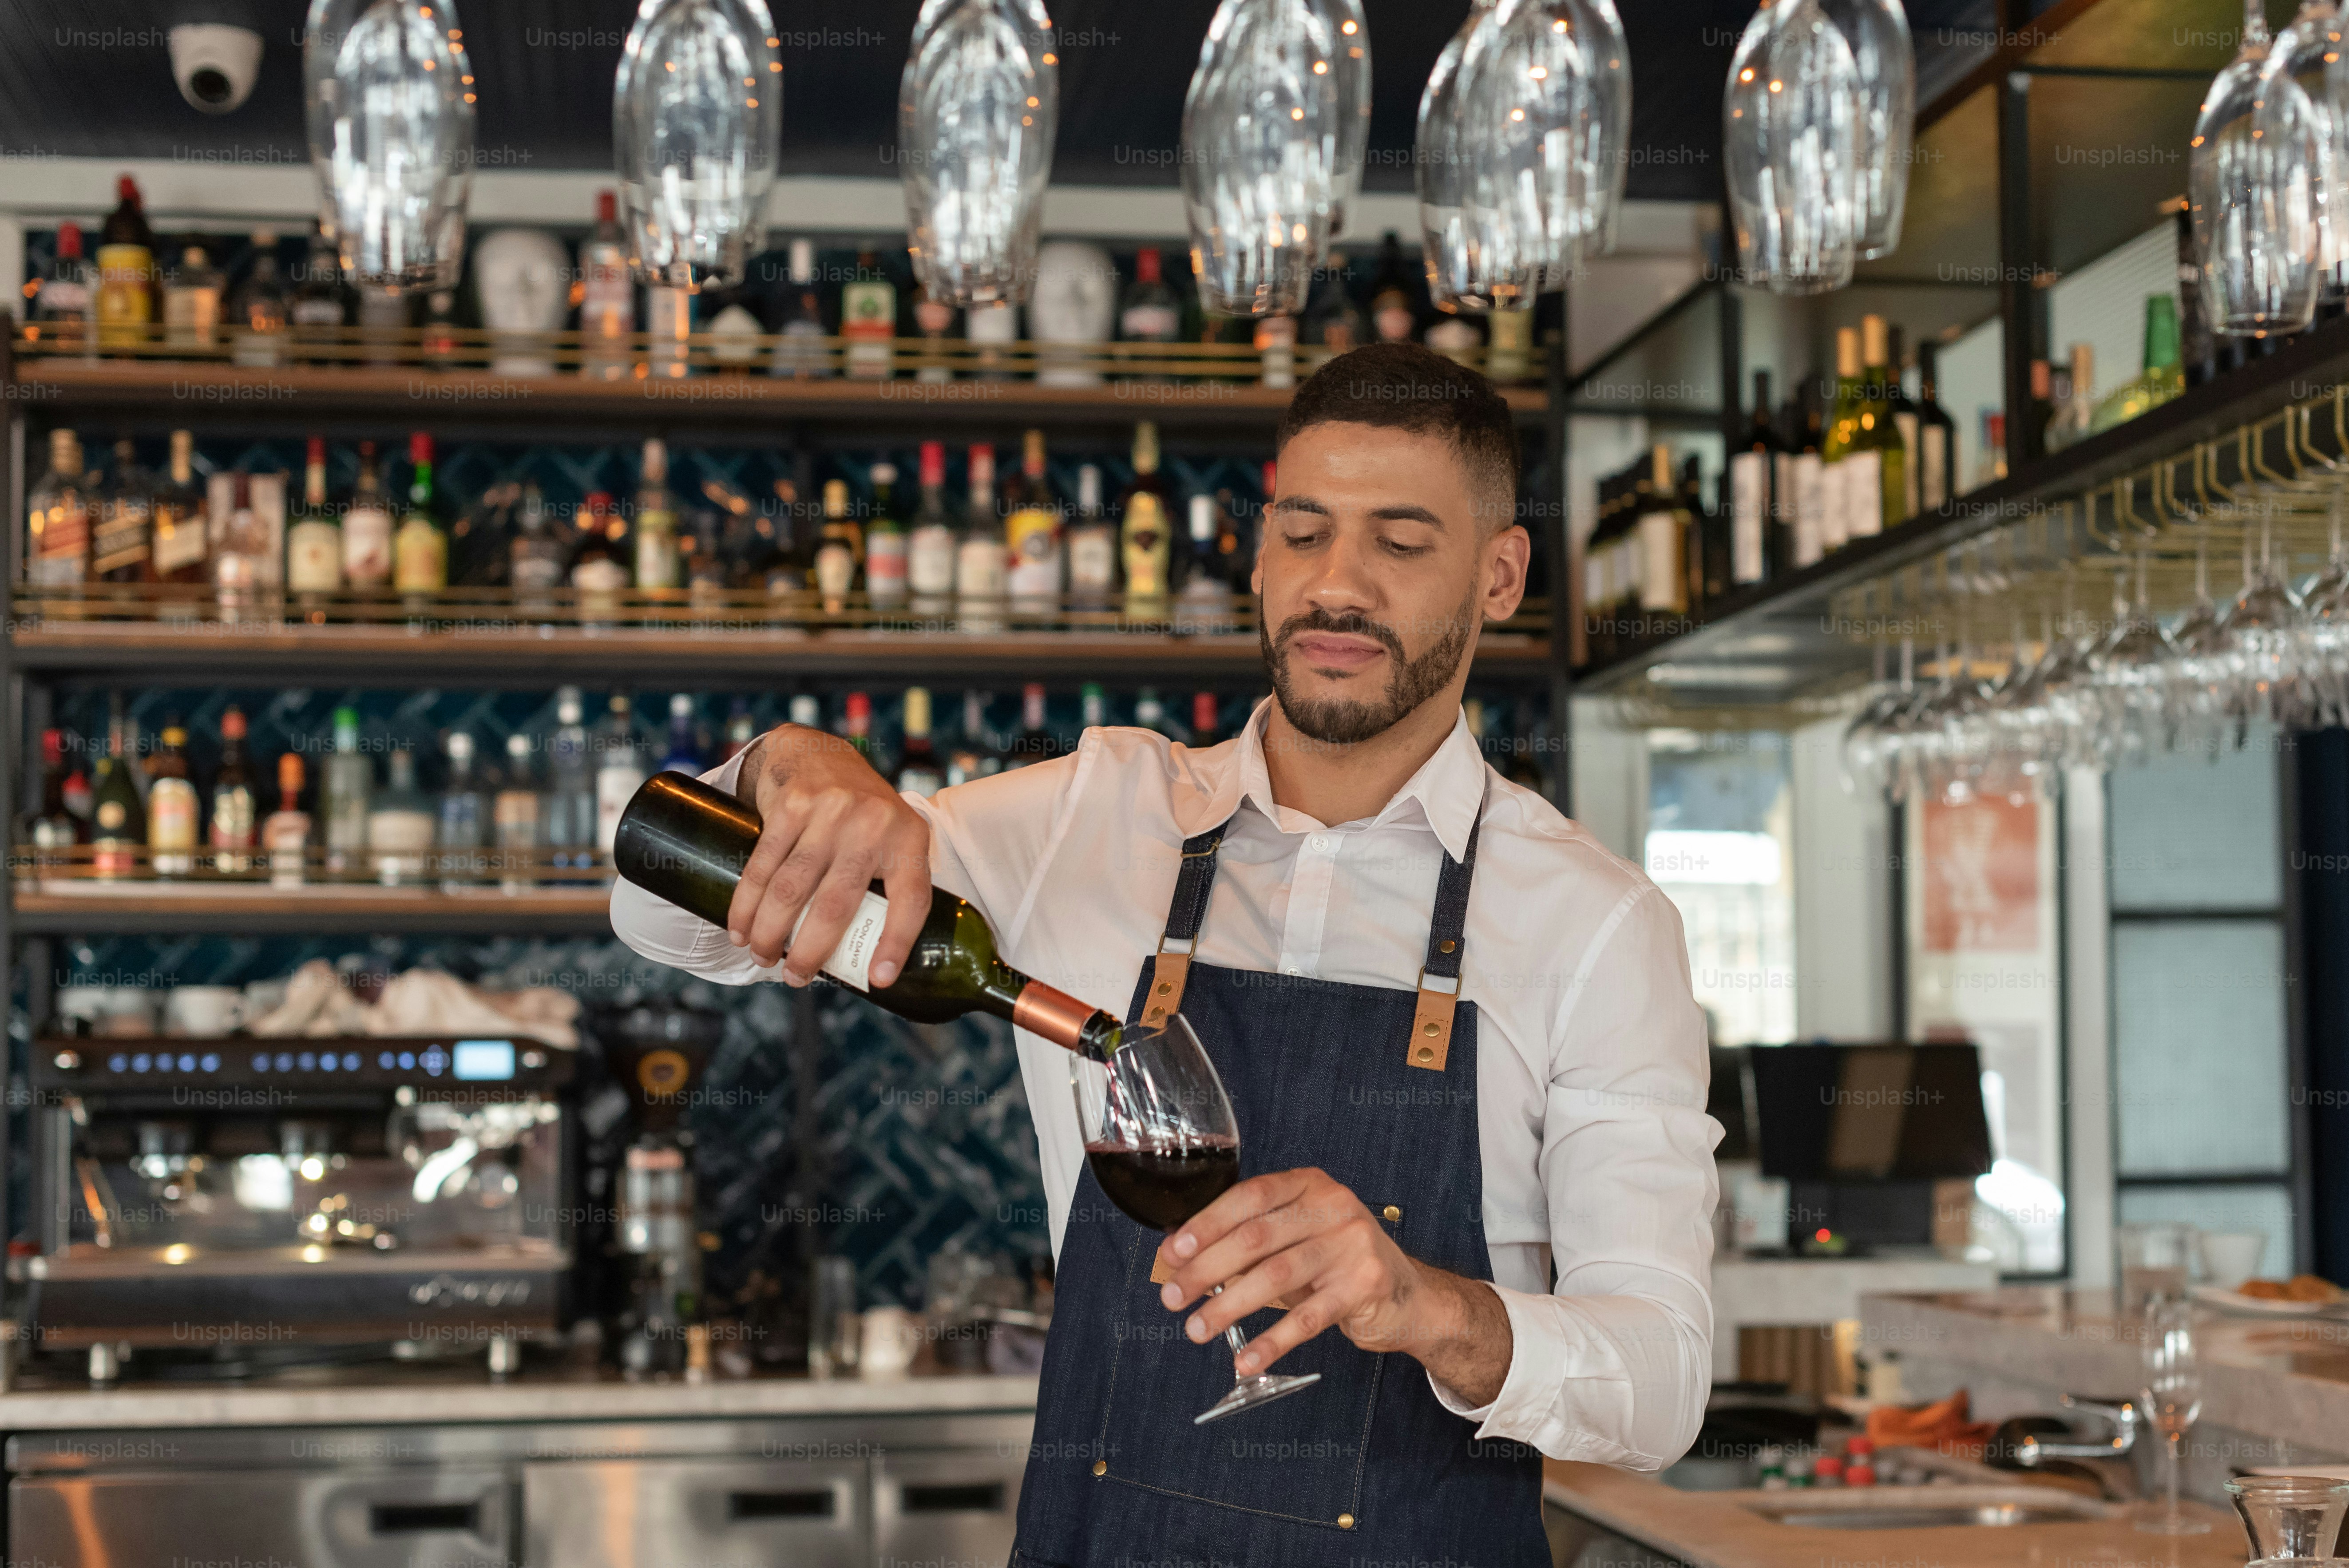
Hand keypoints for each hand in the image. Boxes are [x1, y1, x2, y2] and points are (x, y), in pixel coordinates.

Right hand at [725, 723, 931, 986]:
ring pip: (792, 889)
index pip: (910, 899)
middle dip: (810, 952)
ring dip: (771, 933)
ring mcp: (830, 812)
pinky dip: (747, 904)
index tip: (878, 979)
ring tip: (762, 957)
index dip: (896, 943)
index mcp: (908, 838)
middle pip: (837, 904)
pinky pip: (763, 866)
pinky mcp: (791, 805)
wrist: (817, 751)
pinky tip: (740, 928)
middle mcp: (873, 823)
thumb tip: (871, 957)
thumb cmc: (859, 813)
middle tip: (796, 978)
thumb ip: (888, 882)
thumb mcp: (892, 836)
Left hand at [1154, 1167, 1512, 1403]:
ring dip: (1228, 1306)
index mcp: (1309, 1186)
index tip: (1172, 1251)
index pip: (1249, 1197)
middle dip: (1205, 1270)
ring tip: (1197, 1329)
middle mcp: (1333, 1207)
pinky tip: (1245, 1359)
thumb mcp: (1296, 1239)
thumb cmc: (1337, 1264)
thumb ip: (1249, 1241)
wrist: (1408, 1296)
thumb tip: (1183, 1256)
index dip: (1206, 1224)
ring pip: (1276, 1276)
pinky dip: (1271, 1342)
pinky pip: (1307, 1318)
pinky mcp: (1364, 1286)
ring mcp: (1352, 1245)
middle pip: (1256, 1237)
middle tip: (1172, 1297)